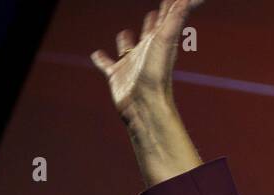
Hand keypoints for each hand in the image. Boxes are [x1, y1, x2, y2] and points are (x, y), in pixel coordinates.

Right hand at [90, 0, 204, 125]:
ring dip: (126, 40)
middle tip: (156, 11)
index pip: (169, 16)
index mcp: (161, 40)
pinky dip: (102, 59)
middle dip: (154, 19)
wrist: (145, 106)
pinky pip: (107, 64)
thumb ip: (176, 17)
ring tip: (125, 32)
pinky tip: (96, 55)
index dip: (172, 5)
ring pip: (129, 47)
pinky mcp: (117, 75)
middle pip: (152, 31)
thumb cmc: (157, 74)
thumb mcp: (166, 38)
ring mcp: (132, 64)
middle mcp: (148, 51)